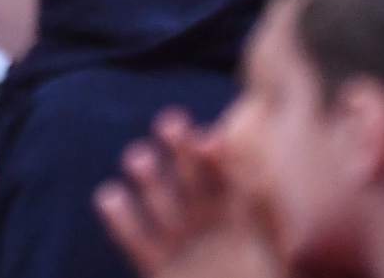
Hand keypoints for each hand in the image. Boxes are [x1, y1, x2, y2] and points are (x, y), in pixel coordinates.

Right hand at [95, 110, 274, 277]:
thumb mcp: (272, 258)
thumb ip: (267, 220)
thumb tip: (263, 180)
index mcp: (241, 214)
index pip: (229, 175)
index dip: (220, 155)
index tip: (211, 137)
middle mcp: (207, 219)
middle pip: (191, 175)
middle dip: (180, 148)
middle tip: (170, 122)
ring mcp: (179, 239)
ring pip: (159, 197)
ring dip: (148, 174)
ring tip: (138, 157)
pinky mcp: (154, 262)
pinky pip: (134, 235)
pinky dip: (121, 216)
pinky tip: (111, 196)